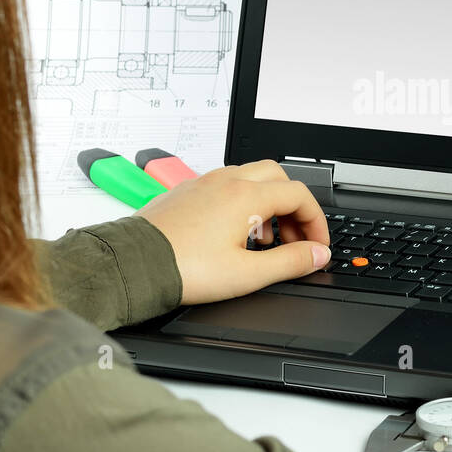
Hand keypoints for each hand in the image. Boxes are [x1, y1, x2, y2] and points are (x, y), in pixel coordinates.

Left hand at [135, 160, 330, 304]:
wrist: (134, 265)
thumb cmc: (183, 268)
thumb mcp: (247, 274)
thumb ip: (290, 262)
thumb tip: (317, 254)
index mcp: (245, 196)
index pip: (298, 195)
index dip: (315, 220)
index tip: (316, 244)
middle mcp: (225, 181)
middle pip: (278, 177)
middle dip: (293, 206)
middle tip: (295, 237)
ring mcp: (203, 184)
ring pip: (251, 178)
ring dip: (268, 203)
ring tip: (265, 240)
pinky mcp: (186, 192)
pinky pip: (226, 185)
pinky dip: (243, 202)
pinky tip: (235, 233)